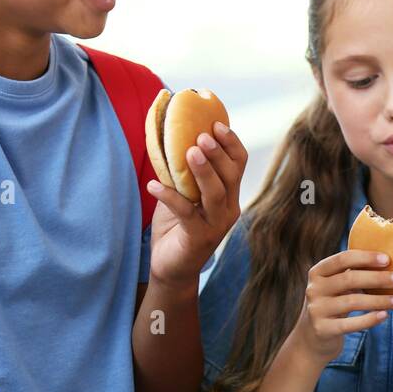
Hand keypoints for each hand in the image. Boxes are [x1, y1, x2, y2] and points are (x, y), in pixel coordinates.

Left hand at [148, 121, 246, 288]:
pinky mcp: (198, 238)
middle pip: (231, 175)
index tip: (216, 124)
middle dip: (218, 153)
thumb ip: (183, 174)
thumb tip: (170, 138)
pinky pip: (186, 213)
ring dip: (203, 171)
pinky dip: (170, 197)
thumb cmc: (176, 227)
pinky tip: (153, 186)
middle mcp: (228, 209)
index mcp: (229, 195)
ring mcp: (216, 225)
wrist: (172, 268)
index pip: (239, 164)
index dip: (231, 143)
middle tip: (202, 136)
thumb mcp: (183, 194)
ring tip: (189, 152)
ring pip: (215, 193)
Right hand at [296, 250, 392, 364]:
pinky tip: (385, 315)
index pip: (342, 258)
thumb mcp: (336, 285)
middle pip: (349, 279)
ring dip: (379, 300)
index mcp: (318, 272)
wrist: (311, 338)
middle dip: (378, 278)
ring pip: (352, 301)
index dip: (366, 257)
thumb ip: (353, 272)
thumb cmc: (333, 304)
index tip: (388, 259)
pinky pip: (350, 324)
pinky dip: (369, 319)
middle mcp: (314, 288)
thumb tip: (390, 259)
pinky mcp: (322, 329)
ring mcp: (316, 309)